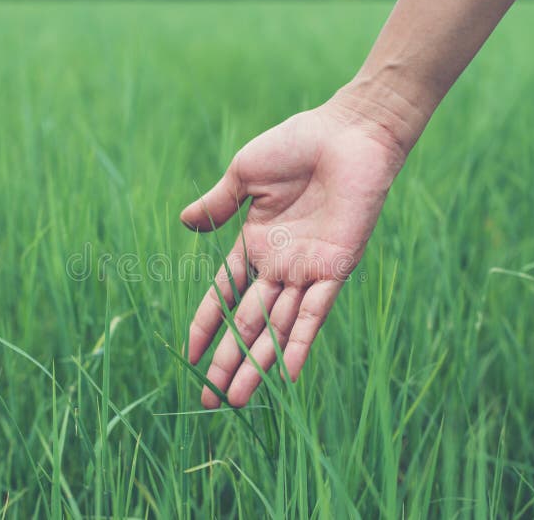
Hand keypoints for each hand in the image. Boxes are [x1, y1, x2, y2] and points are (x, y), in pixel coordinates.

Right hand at [180, 100, 405, 408]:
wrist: (348, 132)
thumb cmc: (298, 144)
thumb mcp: (245, 175)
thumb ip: (218, 204)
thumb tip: (184, 223)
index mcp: (256, 243)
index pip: (224, 295)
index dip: (206, 326)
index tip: (190, 357)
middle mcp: (280, 265)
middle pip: (247, 323)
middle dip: (229, 362)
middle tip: (212, 401)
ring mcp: (307, 270)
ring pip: (276, 327)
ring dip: (257, 364)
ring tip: (237, 400)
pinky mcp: (336, 268)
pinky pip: (315, 312)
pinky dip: (299, 342)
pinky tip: (285, 375)